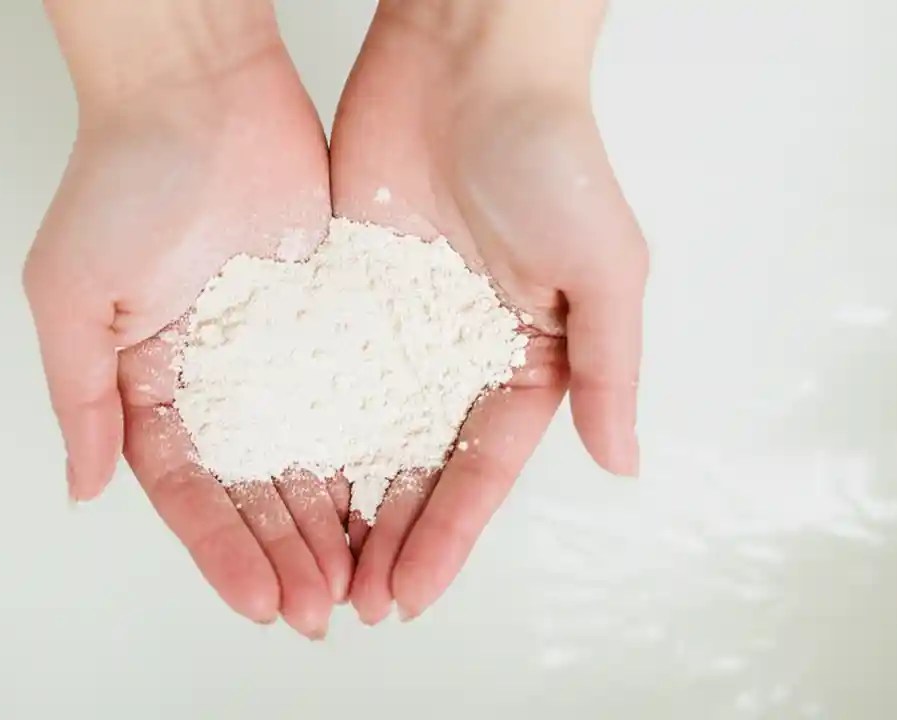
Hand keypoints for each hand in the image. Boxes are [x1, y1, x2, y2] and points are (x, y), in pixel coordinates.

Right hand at [24, 3, 349, 637]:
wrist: (201, 88)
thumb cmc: (121, 179)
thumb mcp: (72, 297)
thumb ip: (81, 399)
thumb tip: (83, 490)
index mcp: (149, 381)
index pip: (186, 488)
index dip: (220, 549)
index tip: (258, 600)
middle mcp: (216, 377)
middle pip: (253, 487)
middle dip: (284, 553)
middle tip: (319, 612)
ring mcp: (277, 350)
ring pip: (308, 453)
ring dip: (330, 522)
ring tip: (358, 582)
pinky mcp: (332, 317)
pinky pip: (355, 394)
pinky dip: (369, 451)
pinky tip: (390, 500)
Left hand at [330, 1, 647, 622]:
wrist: (467, 61)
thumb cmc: (551, 153)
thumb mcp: (604, 268)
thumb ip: (609, 370)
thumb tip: (622, 463)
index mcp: (523, 357)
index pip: (481, 469)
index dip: (447, 534)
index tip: (411, 592)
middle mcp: (455, 352)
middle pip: (415, 465)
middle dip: (387, 536)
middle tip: (350, 602)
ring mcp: (393, 324)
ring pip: (359, 431)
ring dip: (338, 500)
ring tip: (308, 562)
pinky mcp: (342, 290)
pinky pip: (315, 370)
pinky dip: (298, 426)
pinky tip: (274, 477)